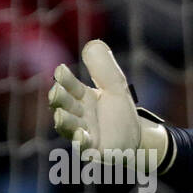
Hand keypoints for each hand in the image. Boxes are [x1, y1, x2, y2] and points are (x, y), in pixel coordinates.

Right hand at [48, 40, 168, 163]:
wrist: (136, 138)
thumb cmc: (119, 112)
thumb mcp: (115, 86)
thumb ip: (104, 68)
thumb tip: (94, 44)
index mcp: (81, 96)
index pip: (69, 85)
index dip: (65, 79)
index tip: (61, 70)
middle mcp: (77, 114)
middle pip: (64, 105)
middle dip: (59, 99)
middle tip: (57, 92)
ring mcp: (83, 132)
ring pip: (69, 126)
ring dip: (64, 121)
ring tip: (61, 115)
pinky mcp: (93, 149)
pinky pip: (84, 146)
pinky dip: (81, 142)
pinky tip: (81, 136)